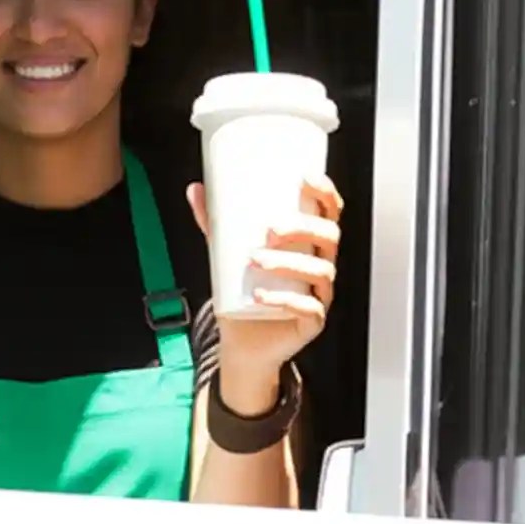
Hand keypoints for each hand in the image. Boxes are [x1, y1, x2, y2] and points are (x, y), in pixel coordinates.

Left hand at [186, 175, 342, 410]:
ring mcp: (319, 294)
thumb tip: (195, 190)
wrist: (242, 343)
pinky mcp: (312, 322)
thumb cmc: (243, 292)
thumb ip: (215, 223)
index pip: (329, 213)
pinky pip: (309, 308)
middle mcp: (319, 265)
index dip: (325, 193)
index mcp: (308, 244)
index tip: (305, 180)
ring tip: (255, 261)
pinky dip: (284, 299)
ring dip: (288, 263)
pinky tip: (259, 295)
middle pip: (328, 238)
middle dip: (302, 229)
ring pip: (320, 272)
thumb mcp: (226, 253)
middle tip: (269, 231)